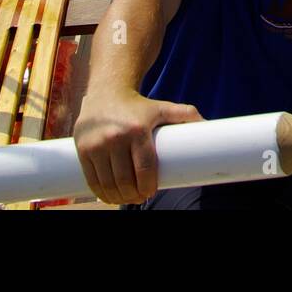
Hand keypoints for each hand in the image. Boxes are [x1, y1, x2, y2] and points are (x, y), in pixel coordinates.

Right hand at [74, 89, 202, 204]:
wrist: (106, 92)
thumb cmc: (139, 105)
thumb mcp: (162, 107)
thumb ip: (185, 114)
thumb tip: (209, 124)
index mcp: (137, 129)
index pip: (144, 167)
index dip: (147, 186)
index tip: (150, 193)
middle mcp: (115, 137)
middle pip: (125, 179)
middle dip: (133, 195)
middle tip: (140, 198)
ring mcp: (96, 144)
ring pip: (107, 183)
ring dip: (118, 198)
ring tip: (127, 199)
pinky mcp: (82, 149)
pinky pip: (91, 179)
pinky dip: (101, 193)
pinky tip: (109, 197)